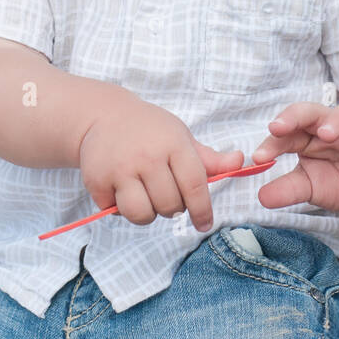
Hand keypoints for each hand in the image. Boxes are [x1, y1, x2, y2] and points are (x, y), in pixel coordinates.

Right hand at [79, 98, 242, 232]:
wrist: (102, 115)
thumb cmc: (150, 130)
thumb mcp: (181, 137)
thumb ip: (210, 158)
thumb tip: (241, 162)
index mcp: (173, 144)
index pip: (194, 187)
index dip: (202, 211)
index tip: (204, 223)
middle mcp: (147, 157)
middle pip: (170, 206)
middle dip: (173, 208)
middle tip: (166, 194)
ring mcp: (120, 169)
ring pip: (142, 215)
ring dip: (147, 213)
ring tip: (146, 197)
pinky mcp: (96, 180)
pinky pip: (116, 212)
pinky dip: (121, 208)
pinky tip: (122, 190)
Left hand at [251, 101, 338, 219]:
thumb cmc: (335, 180)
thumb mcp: (308, 187)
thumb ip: (286, 189)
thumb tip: (261, 197)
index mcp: (310, 136)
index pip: (288, 130)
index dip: (272, 141)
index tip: (257, 157)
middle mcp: (335, 130)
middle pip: (314, 112)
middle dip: (296, 116)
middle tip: (278, 127)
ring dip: (338, 121)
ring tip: (326, 132)